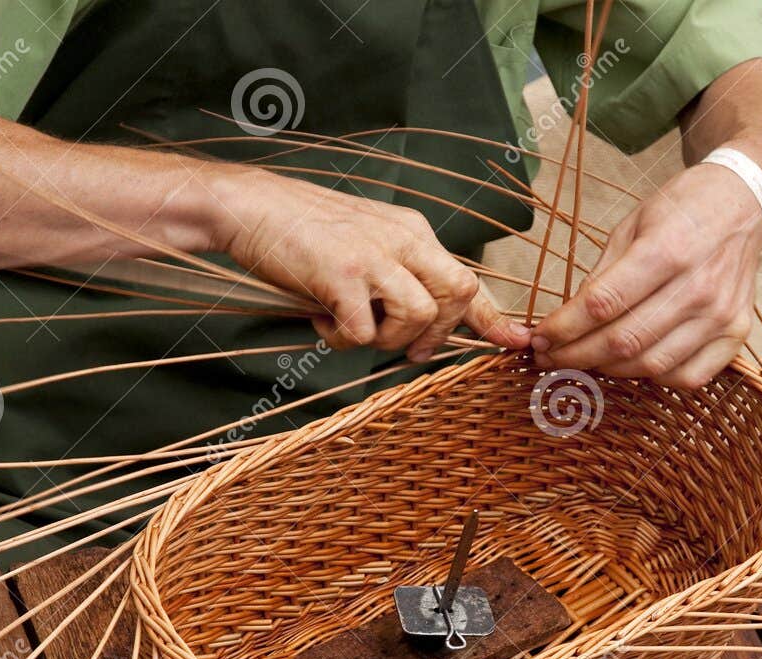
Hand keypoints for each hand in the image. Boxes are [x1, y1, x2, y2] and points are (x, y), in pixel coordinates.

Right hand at [216, 168, 530, 360]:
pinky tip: (320, 321)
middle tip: (403, 348)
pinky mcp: (342, 274)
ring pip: (419, 316)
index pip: (467, 276)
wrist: (248, 206)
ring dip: (389, 340)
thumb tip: (418, 325)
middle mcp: (402, 238)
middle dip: (436, 336)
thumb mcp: (365, 242)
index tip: (513, 341)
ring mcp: (373, 255)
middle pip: (457, 294)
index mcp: (411, 231)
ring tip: (351, 328)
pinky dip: (344, 340)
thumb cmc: (300, 231)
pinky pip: (365, 331)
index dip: (493, 316)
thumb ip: (396, 272)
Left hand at [530, 160, 761, 388]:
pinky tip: (633, 363)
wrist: (742, 203)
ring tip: (584, 360)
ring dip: (607, 369)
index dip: (563, 328)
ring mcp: (721, 315)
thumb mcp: (631, 225)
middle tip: (550, 357)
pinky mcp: (736, 334)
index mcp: (667, 250)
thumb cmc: (681, 210)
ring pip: (651, 365)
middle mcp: (698, 287)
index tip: (539, 338)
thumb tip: (566, 321)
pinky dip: (653, 378)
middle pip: (623, 341)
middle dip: (575, 354)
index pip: (602, 304)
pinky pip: (687, 377)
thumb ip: (601, 275)